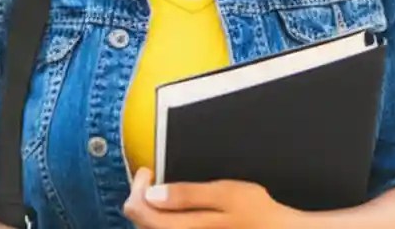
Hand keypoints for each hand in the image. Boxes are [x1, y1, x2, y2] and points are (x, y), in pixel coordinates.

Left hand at [123, 167, 301, 228]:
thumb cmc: (257, 214)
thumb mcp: (225, 194)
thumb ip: (187, 194)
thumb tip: (152, 193)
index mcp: (181, 228)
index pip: (138, 210)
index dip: (137, 187)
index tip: (149, 171)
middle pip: (141, 221)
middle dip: (142, 196)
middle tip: (153, 178)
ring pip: (152, 227)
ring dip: (152, 208)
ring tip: (165, 191)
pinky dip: (164, 218)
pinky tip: (177, 208)